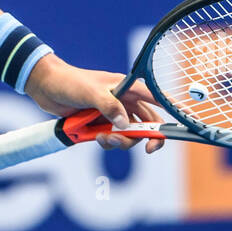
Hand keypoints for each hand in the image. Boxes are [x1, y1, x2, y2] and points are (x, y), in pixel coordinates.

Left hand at [23, 54, 165, 153]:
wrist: (46, 87)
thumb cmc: (70, 81)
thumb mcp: (91, 92)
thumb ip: (109, 107)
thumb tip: (125, 125)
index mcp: (127, 88)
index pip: (156, 97)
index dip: (173, 109)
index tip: (185, 121)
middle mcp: (124, 101)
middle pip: (148, 123)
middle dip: (147, 137)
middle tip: (147, 149)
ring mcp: (112, 113)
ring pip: (129, 134)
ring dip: (122, 141)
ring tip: (105, 138)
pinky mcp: (101, 124)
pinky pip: (112, 138)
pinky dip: (108, 142)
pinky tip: (95, 137)